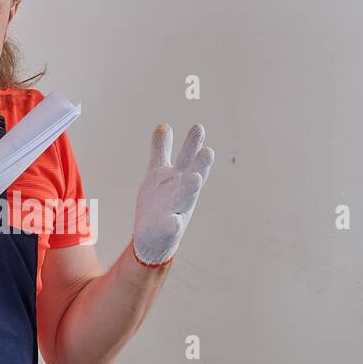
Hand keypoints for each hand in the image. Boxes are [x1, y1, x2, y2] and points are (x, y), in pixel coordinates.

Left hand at [132, 123, 213, 266]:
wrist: (154, 237)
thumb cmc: (160, 202)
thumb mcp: (158, 172)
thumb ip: (161, 149)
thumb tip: (164, 125)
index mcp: (180, 177)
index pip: (188, 158)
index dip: (193, 144)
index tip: (198, 127)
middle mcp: (183, 192)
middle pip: (192, 175)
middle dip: (200, 164)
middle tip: (208, 151)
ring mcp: (177, 210)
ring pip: (186, 198)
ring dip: (191, 188)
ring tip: (196, 178)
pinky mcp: (167, 229)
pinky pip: (172, 226)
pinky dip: (173, 224)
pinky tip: (174, 221)